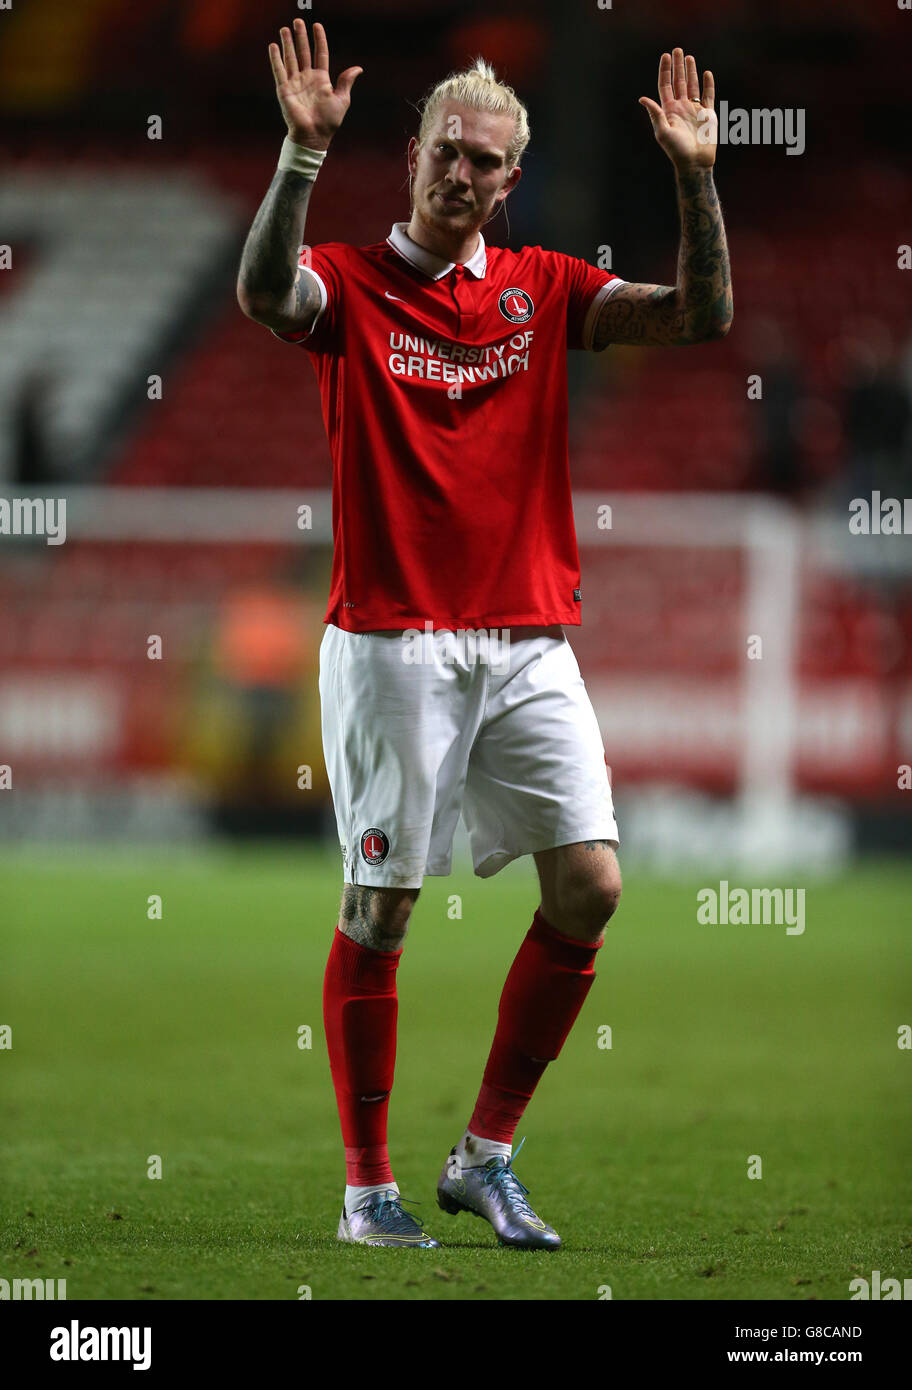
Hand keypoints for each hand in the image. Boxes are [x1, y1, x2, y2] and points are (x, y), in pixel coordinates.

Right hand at [268, 19, 361, 150]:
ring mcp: (295, 83)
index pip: (320, 54)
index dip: (319, 40)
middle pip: (303, 52)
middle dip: (300, 37)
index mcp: (321, 79)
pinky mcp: (284, 90)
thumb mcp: (342, 99)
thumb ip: (346, 82)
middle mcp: (307, 78)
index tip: (317, 25)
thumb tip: (358, 68)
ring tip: (285, 29)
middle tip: (298, 21)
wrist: (314, 136)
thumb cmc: (329, 121)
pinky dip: (276, 58)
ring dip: (287, 43)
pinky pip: (279, 71)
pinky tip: (274, 46)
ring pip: (290, 58)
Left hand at [639, 49, 716, 170]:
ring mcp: (694, 109)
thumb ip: (655, 114)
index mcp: (668, 110)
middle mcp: (680, 107)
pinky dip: (707, 84)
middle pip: (678, 82)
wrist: (695, 162)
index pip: (665, 86)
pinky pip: (708, 96)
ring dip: (691, 71)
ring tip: (689, 57)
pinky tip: (706, 74)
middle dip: (677, 66)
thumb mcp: (662, 132)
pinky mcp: (707, 114)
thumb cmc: (676, 150)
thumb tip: (642, 98)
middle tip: (677, 50)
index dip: (665, 71)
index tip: (665, 56)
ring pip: (692, 85)